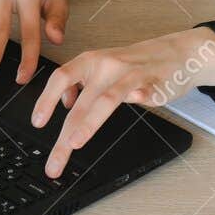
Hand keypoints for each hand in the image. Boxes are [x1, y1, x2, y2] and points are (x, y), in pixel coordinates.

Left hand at [30, 27, 214, 177]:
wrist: (177, 53)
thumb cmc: (136, 65)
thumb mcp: (102, 69)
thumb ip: (82, 85)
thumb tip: (64, 104)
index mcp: (91, 62)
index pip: (61, 78)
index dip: (46, 100)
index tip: (37, 122)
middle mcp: (106, 65)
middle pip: (81, 102)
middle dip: (64, 135)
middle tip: (55, 161)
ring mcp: (131, 73)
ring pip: (106, 99)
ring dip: (89, 122)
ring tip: (75, 142)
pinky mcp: (154, 83)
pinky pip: (145, 90)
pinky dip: (141, 96)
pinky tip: (140, 100)